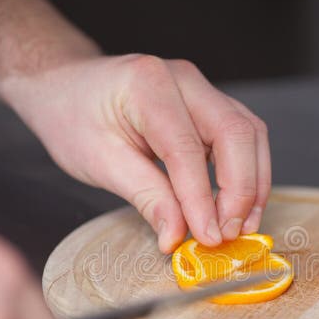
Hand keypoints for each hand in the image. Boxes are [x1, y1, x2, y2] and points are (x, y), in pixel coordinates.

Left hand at [0, 0, 269, 252]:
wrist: (65, 87)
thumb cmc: (73, 118)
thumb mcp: (99, 162)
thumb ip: (146, 198)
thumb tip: (177, 236)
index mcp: (147, 85)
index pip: (187, 149)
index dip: (202, 199)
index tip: (208, 238)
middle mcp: (183, 79)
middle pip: (235, 133)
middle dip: (240, 190)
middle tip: (229, 234)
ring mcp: (201, 89)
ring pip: (250, 133)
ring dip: (252, 183)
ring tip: (242, 225)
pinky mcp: (209, 105)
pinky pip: (243, 136)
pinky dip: (247, 172)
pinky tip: (238, 205)